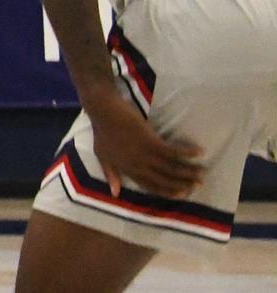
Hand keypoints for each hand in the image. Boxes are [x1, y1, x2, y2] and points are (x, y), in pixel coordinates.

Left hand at [83, 90, 204, 198]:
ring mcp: (145, 155)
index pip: (151, 187)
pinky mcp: (151, 142)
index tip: (182, 194)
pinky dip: (188, 152)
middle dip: (184, 184)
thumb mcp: (102, 156)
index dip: (168, 192)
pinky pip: (174, 151)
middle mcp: (139, 167)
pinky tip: (199, 152)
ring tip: (203, 172)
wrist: (103, 110)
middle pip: (166, 180)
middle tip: (198, 184)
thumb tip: (115, 194)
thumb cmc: (102, 131)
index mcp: (128, 171)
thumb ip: (110, 175)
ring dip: (190, 171)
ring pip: (172, 168)